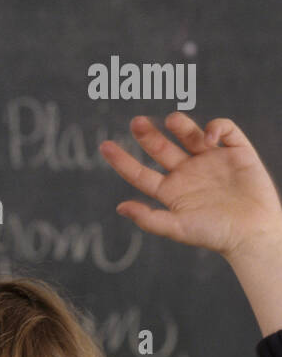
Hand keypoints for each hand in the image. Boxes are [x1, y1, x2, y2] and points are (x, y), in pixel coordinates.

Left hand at [100, 114, 281, 260]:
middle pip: (160, 148)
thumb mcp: (177, 228)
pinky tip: (208, 138)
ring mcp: (210, 159)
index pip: (140, 173)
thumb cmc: (214, 234)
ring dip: (179, 124)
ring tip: (171, 121)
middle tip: (136, 123)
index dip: (122, 161)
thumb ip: (149, 218)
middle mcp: (187, 172)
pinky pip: (223, 129)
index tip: (104, 147)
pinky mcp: (235, 150)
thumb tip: (120, 207)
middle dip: (147, 134)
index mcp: (171, 191)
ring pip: (189, 134)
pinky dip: (215, 127)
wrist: (252, 232)